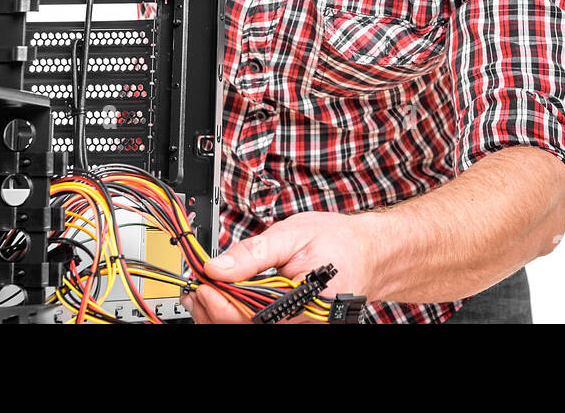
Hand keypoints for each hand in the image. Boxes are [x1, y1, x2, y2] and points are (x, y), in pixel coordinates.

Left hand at [179, 211, 382, 323]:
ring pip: (251, 329)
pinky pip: (260, 325)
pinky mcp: (293, 325)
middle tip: (196, 290)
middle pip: (248, 328)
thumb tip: (218, 267)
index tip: (202, 285)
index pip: (254, 315)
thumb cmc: (339, 242)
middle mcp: (305, 323)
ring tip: (203, 295)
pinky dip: (236, 314)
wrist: (369, 252)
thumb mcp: (294, 234)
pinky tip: (223, 301)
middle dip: (215, 311)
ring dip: (222, 314)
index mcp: (306, 301)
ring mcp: (301, 327)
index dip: (222, 304)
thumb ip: (255, 252)